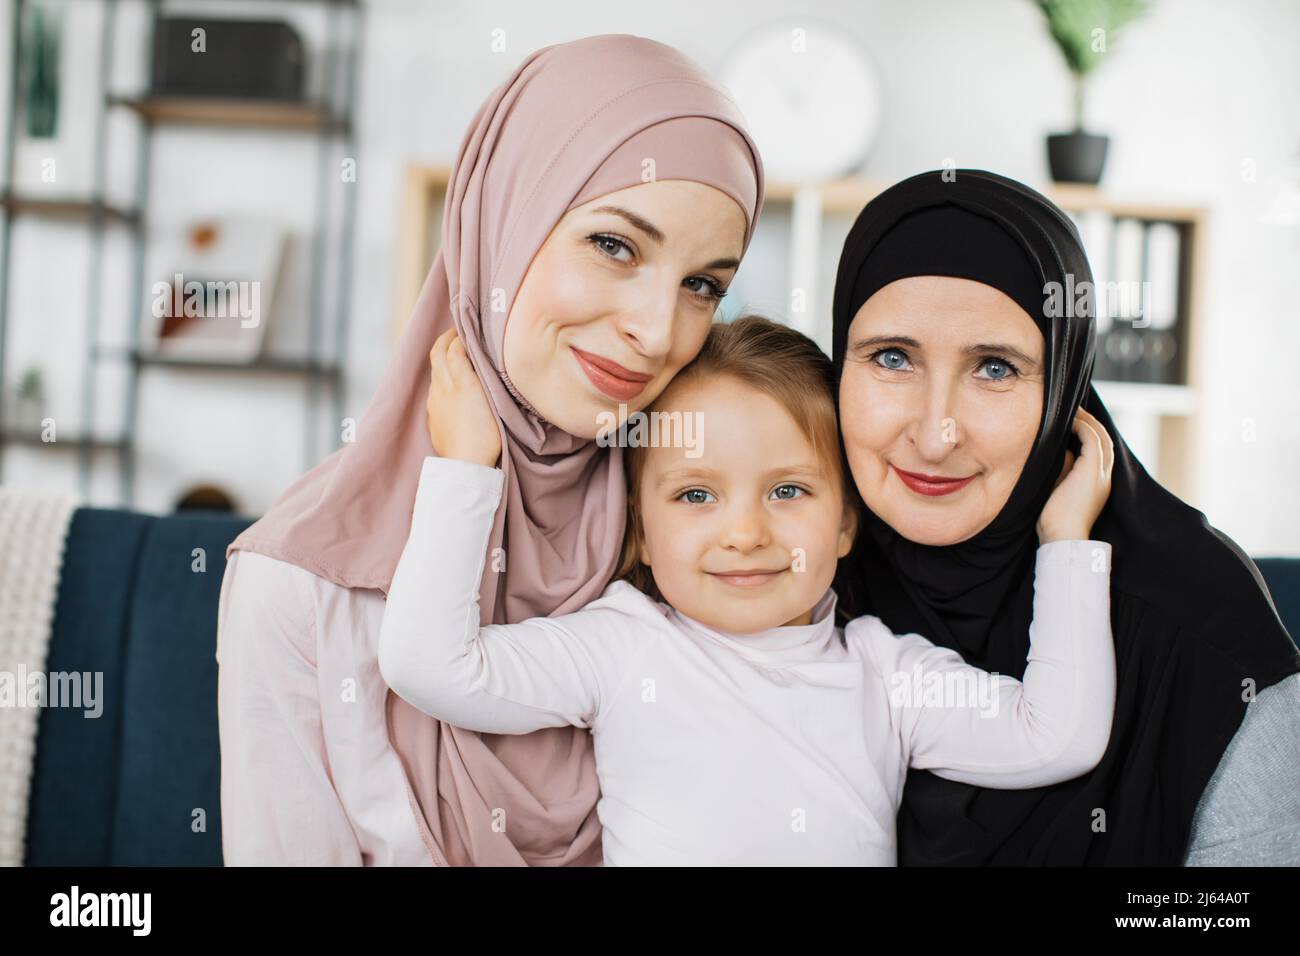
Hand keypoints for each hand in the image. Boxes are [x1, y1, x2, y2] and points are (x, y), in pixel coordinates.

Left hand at [426, 328, 500, 467]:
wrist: (467, 464)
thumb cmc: (483, 431)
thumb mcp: (482, 393)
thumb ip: (469, 366)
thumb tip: (463, 346)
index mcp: (452, 381)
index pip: (449, 348)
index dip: (458, 335)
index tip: (469, 329)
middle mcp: (439, 390)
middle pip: (437, 356)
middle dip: (445, 341)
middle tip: (459, 334)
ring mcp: (435, 405)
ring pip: (436, 374)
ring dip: (444, 360)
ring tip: (458, 357)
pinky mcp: (435, 419)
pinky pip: (436, 392)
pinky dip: (443, 380)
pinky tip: (454, 386)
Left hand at [1037, 407, 1114, 543]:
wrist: (1062, 537)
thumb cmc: (1054, 520)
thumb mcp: (1058, 490)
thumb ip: (1062, 470)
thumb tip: (1058, 450)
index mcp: (1097, 483)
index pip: (1099, 452)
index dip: (1089, 435)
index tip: (1072, 423)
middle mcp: (1104, 477)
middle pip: (1104, 440)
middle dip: (1090, 423)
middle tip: (1074, 410)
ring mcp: (1101, 473)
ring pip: (1101, 436)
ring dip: (1086, 421)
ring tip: (1072, 410)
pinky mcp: (1092, 470)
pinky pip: (1091, 439)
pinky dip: (1081, 426)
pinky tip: (1068, 420)